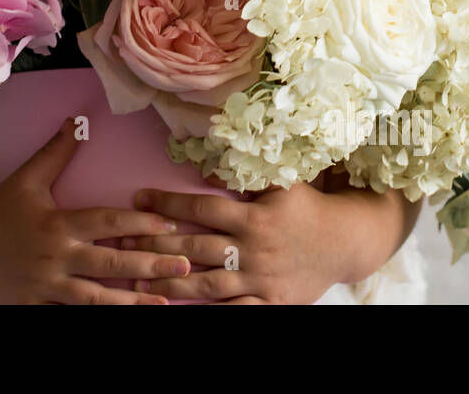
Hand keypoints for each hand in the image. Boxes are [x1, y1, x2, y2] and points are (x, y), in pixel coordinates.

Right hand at [0, 118, 192, 303]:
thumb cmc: (0, 208)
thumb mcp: (27, 177)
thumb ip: (55, 152)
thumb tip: (77, 120)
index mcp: (57, 224)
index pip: (106, 223)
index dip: (140, 223)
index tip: (170, 224)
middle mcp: (55, 256)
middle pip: (109, 263)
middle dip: (150, 265)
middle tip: (185, 266)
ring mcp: (45, 286)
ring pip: (95, 299)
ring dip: (131, 303)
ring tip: (165, 303)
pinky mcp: (34, 307)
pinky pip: (69, 317)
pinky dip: (94, 318)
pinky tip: (121, 319)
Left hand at [118, 173, 356, 303]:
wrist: (344, 242)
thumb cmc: (306, 207)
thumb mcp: (280, 182)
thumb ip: (244, 172)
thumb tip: (207, 156)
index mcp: (254, 217)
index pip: (202, 208)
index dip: (169, 203)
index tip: (139, 197)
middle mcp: (254, 250)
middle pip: (197, 248)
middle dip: (157, 244)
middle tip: (124, 241)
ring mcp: (260, 279)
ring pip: (207, 283)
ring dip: (170, 282)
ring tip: (137, 280)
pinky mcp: (269, 302)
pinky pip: (233, 311)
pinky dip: (207, 312)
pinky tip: (178, 310)